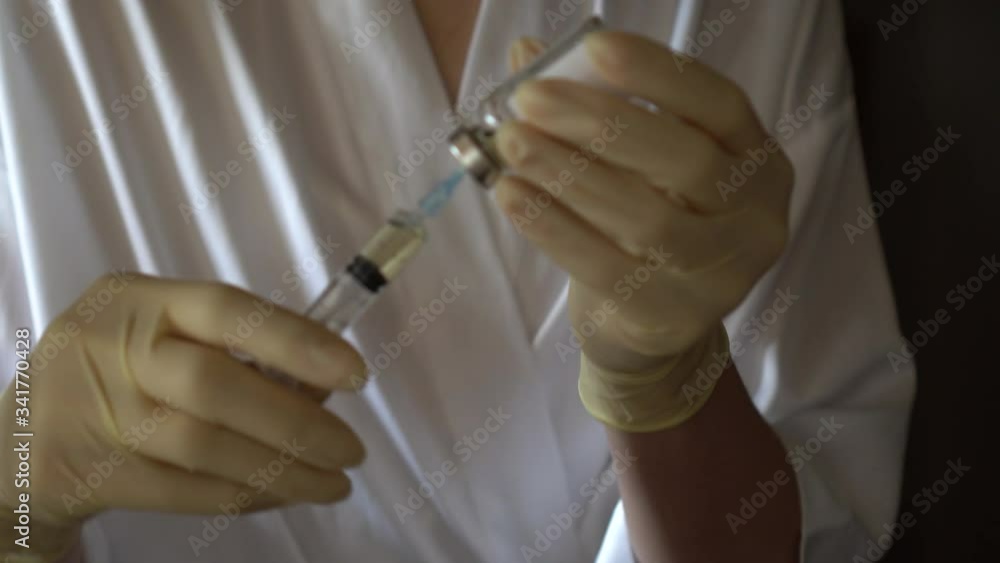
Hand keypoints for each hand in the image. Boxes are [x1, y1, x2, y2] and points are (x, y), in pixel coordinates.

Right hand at [0, 273, 366, 556]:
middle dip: (298, 423)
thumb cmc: (115, 374)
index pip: (226, 309)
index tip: (354, 373)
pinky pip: (185, 492)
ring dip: (282, 471)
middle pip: (216, 386)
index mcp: (139, 299)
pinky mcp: (90, 474)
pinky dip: (245, 496)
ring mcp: (97, 413)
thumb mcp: (158, 336)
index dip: (295, 340)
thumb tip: (324, 385)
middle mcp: (112, 347)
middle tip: (353, 451)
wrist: (21, 439)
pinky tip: (285, 494)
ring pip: (204, 447)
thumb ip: (231, 349)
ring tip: (334, 483)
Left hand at [497, 32, 791, 372]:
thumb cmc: (644, 227)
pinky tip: (511, 195)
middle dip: (600, 122)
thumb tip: (527, 57)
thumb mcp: (635, 167)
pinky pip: (607, 270)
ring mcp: (721, 278)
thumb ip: (597, 109)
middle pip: (685, 160)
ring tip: (511, 142)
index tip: (596, 47)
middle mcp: (755, 219)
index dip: (660, 74)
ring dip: (570, 173)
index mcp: (756, 162)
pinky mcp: (672, 320)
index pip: (720, 106)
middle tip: (530, 98)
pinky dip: (554, 228)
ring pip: (647, 219)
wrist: (651, 328)